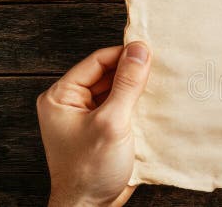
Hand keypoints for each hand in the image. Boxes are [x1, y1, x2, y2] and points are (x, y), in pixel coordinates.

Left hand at [37, 42, 150, 205]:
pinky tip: (155, 106)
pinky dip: (138, 107)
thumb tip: (139, 51)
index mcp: (61, 97)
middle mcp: (71, 104)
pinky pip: (122, 109)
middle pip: (107, 75)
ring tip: (160, 86)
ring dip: (137, 91)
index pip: (96, 62)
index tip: (150, 51)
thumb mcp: (112, 122)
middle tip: (160, 69)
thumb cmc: (90, 170)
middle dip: (133, 73)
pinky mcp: (103, 131)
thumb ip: (126, 84)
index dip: (124, 55)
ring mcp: (87, 118)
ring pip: (117, 92)